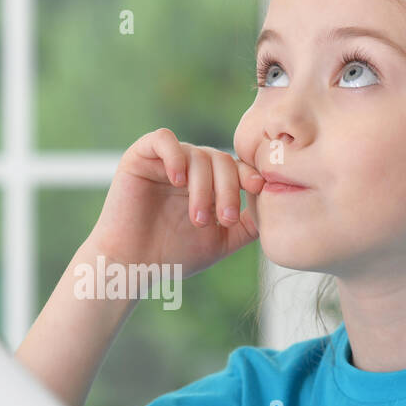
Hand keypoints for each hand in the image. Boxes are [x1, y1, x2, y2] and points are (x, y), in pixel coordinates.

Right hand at [86, 127, 263, 277]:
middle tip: (225, 218)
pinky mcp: (139, 156)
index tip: (258, 189)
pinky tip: (179, 182)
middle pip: (221, 158)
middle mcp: (187, 168)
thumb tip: (275, 205)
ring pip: (197, 154)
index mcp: (206, 183)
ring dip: (204, 187)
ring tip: (199, 219)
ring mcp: (164, 161)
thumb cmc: (172, 256)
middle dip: (229, 187)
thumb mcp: (221, 241)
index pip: (235, 165)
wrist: (131, 266)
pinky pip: (163, 139)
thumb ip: (248, 224)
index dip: (249, 173)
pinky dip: (175, 156)